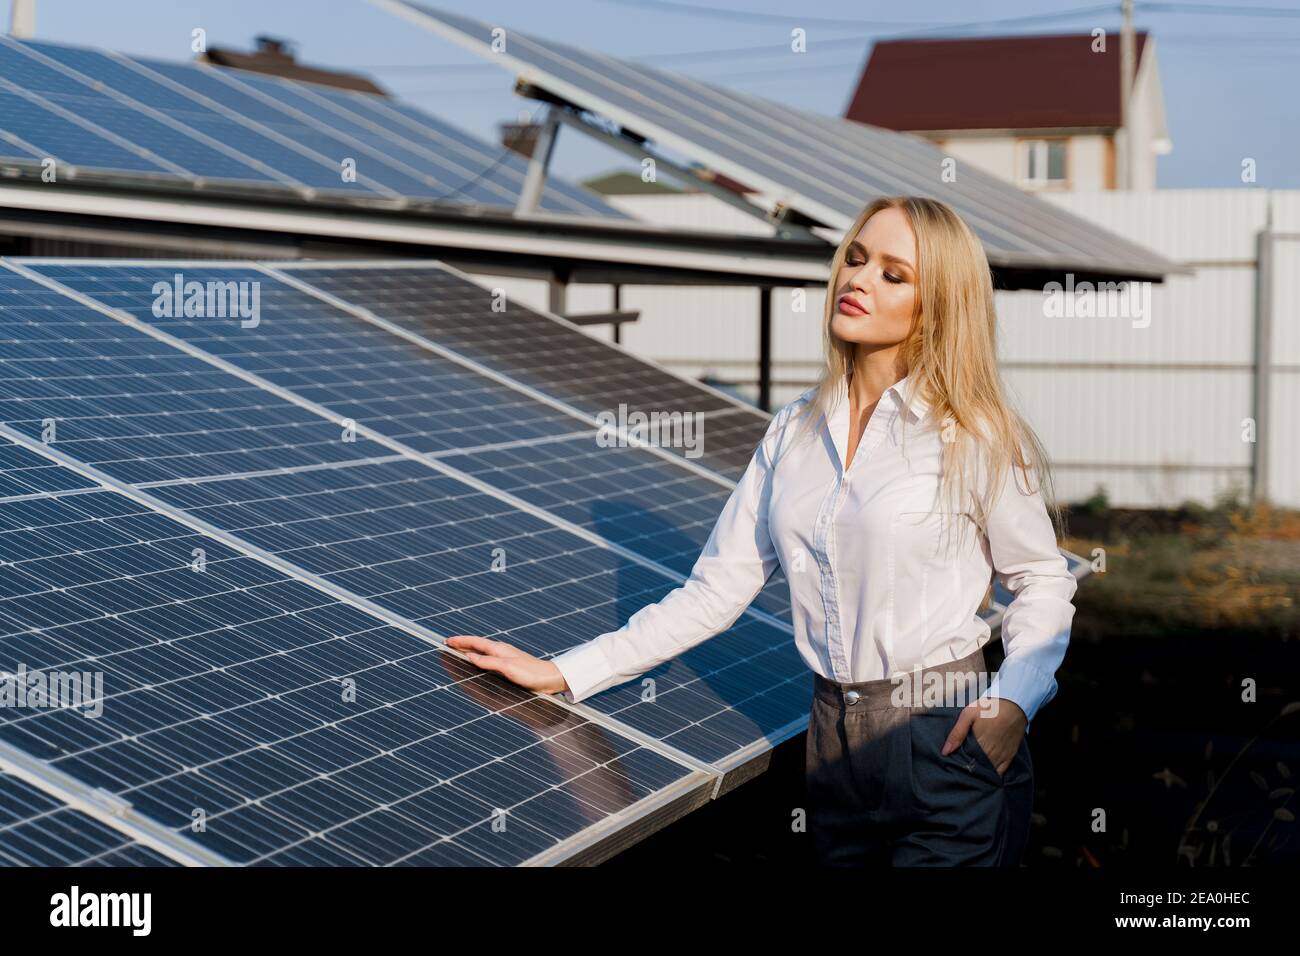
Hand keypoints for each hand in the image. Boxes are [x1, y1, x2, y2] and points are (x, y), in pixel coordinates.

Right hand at [444, 635, 570, 695]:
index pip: (475, 642)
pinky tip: (478, 661)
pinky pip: (488, 658)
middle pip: (477, 644)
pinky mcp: (509, 664)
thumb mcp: (508, 668)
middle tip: (448, 644)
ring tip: (458, 651)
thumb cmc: (531, 673)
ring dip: (469, 650)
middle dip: (462, 644)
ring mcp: (505, 656)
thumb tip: (469, 656)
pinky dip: (478, 657)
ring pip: (482, 650)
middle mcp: (501, 650)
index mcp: (499, 649)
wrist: (550, 678)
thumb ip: (489, 662)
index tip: (447, 641)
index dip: (461, 641)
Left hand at [940, 697, 1025, 776]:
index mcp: (979, 743)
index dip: (959, 765)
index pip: (966, 762)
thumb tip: (946, 752)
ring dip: (980, 773)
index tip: (953, 765)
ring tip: (971, 772)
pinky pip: (1001, 772)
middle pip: (977, 768)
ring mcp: (1001, 756)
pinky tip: (986, 774)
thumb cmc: (988, 708)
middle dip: (968, 769)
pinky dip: (993, 775)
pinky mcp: (1010, 756)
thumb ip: (957, 733)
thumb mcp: (968, 715)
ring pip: (988, 772)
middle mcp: (991, 752)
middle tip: (960, 769)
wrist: (1013, 704)